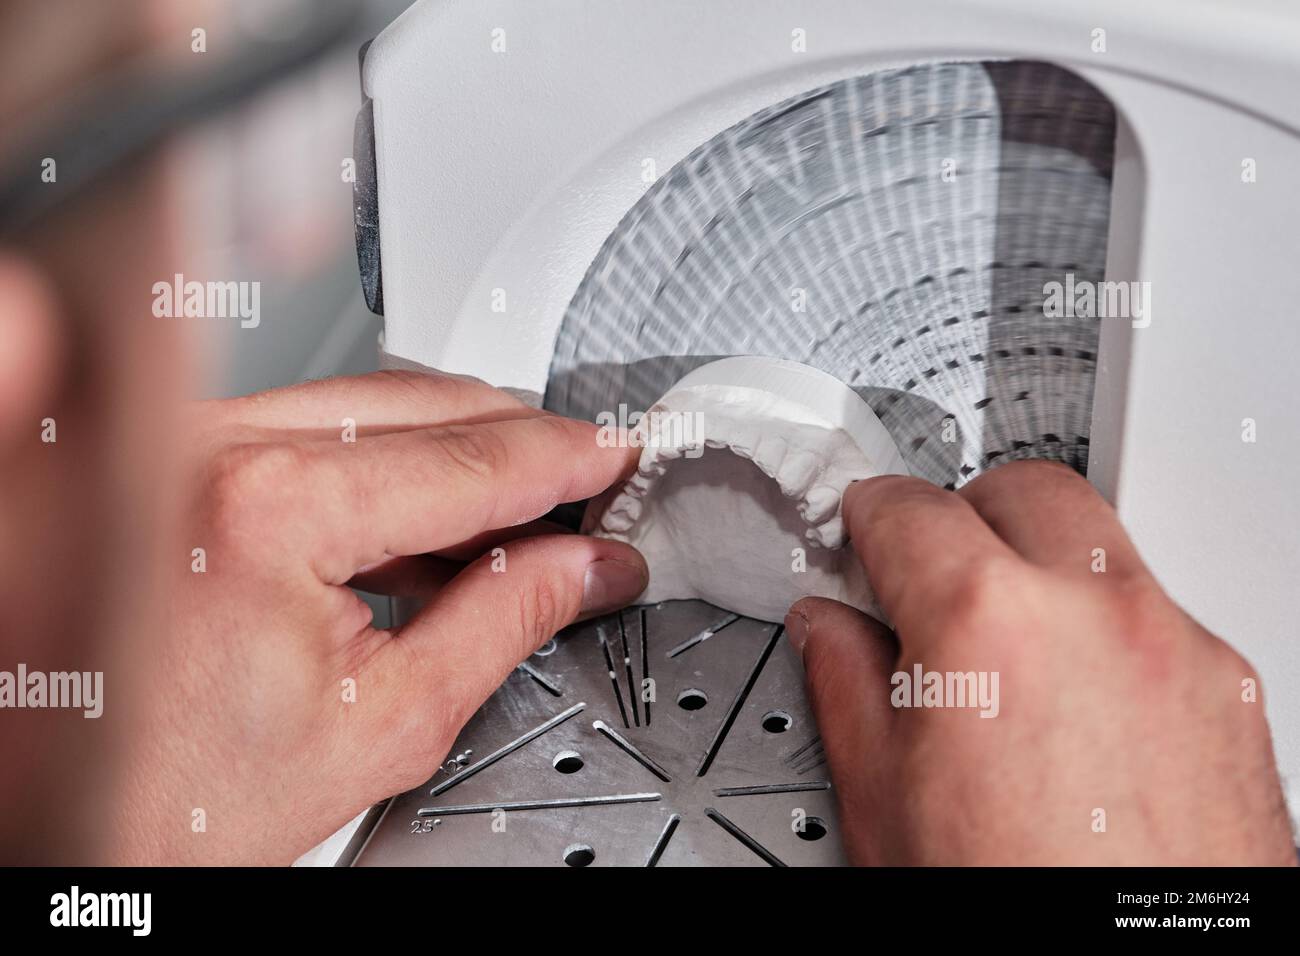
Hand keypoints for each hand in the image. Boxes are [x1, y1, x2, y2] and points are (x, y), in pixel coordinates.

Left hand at [111, 370, 646, 864]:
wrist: (62, 814)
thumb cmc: (179, 798)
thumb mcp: (383, 723)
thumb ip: (501, 623)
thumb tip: (580, 568)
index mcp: (272, 512)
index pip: (468, 459)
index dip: (564, 458)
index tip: (616, 458)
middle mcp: (213, 449)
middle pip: (424, 403)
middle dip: (521, 440)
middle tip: (586, 485)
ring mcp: (181, 443)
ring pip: (367, 403)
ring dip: (456, 448)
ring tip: (518, 516)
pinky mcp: (172, 457)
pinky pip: (310, 425)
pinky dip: (385, 460)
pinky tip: (429, 519)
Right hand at [786, 460, 1294, 864]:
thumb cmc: (1017, 903)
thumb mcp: (885, 802)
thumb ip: (846, 684)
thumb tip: (830, 630)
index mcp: (988, 627)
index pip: (908, 509)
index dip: (867, 516)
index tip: (861, 530)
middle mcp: (1096, 614)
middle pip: (1023, 489)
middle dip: (967, 513)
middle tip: (932, 568)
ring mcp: (1176, 646)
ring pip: (1099, 544)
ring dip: (1042, 565)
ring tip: (1005, 647)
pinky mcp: (1228, 688)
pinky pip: (1155, 614)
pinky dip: (1106, 627)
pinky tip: (1075, 703)